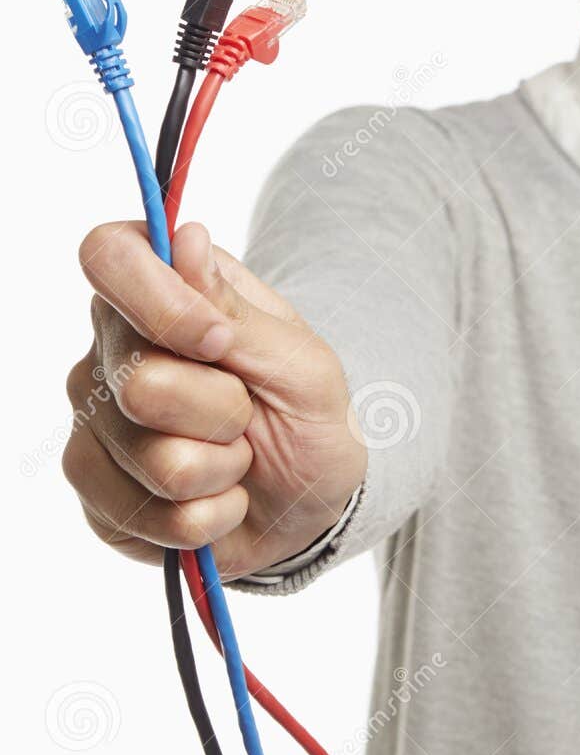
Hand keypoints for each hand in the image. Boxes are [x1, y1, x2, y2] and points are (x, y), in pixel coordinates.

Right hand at [63, 220, 365, 578]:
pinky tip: (217, 498)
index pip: (108, 256)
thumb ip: (236, 310)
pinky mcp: (97, 496)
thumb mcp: (300, 361)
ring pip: (155, 461)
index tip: (218, 342)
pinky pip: (151, 517)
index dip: (161, 304)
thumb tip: (184, 237)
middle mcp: (110, 353)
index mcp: (159, 292)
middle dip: (223, 411)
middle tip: (247, 413)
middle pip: (140, 385)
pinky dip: (210, 516)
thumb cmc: (304, 415)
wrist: (308, 501)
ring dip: (223, 470)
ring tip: (236, 458)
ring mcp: (95, 426)